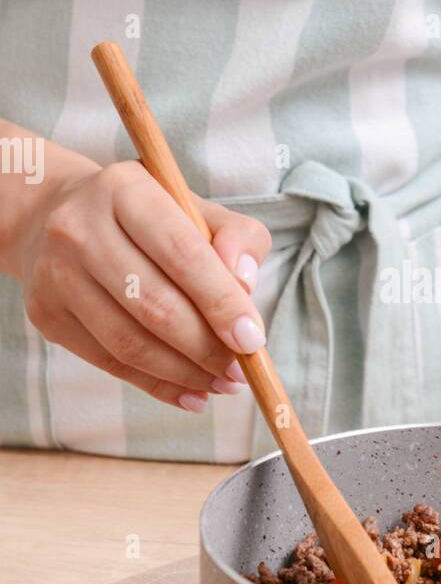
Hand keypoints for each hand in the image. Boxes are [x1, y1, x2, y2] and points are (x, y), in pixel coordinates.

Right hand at [18, 158, 271, 410]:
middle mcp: (79, 229)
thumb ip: (237, 237)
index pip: (183, 254)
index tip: (253, 339)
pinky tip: (191, 392)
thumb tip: (245, 284)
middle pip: (155, 306)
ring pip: (130, 343)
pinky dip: (156, 384)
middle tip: (241, 370)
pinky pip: (109, 362)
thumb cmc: (145, 218)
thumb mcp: (195, 208)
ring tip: (221, 383)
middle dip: (207, 348)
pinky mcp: (46, 314)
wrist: (53, 217)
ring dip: (185, 373)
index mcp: (125, 191)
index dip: (221, 303)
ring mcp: (56, 274)